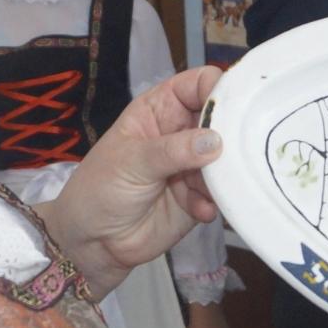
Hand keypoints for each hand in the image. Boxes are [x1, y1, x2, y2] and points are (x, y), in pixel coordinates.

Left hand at [43, 67, 223, 298]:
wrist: (93, 242)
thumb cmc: (100, 189)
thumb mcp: (131, 162)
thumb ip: (172, 150)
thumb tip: (215, 141)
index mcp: (161, 110)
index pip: (197, 84)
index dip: (217, 88)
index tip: (234, 107)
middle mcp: (182, 133)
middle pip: (221, 120)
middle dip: (232, 134)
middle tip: (235, 151)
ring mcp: (193, 166)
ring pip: (226, 159)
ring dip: (224, 173)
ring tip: (210, 187)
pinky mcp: (199, 197)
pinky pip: (221, 193)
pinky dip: (215, 201)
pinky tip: (200, 211)